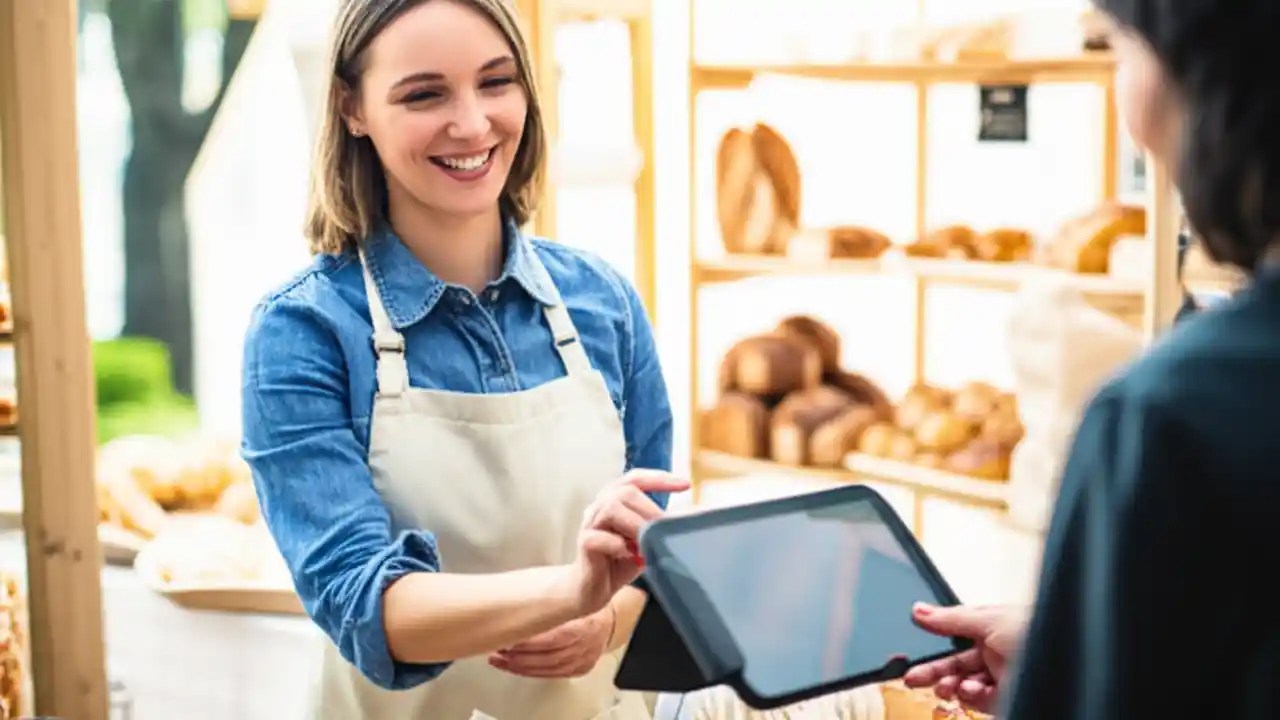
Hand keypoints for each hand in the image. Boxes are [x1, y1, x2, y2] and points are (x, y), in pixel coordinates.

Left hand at [488, 605, 612, 677]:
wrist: (610, 617)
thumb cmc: (587, 600)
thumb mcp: (573, 589)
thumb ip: (552, 594)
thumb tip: (516, 593)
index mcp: (586, 622)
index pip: (555, 636)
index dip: (531, 640)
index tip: (510, 634)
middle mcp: (586, 643)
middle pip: (549, 655)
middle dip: (519, 654)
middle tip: (498, 648)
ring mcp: (583, 658)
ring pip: (547, 667)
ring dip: (519, 665)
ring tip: (499, 659)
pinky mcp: (578, 669)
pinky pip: (551, 674)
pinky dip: (530, 672)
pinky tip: (513, 667)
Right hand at [563, 469, 689, 615]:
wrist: (593, 589)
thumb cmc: (622, 561)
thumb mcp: (645, 540)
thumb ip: (659, 527)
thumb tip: (690, 518)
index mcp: (615, 499)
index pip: (636, 479)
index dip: (659, 479)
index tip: (686, 485)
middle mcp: (600, 506)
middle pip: (626, 492)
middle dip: (651, 510)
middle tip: (666, 530)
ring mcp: (589, 524)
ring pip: (611, 509)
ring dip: (636, 525)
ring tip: (647, 543)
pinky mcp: (584, 544)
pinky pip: (597, 537)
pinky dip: (617, 545)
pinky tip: (630, 556)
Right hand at [901, 603, 1028, 713]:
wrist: (1070, 661)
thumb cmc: (1040, 630)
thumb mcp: (989, 619)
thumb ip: (951, 618)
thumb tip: (919, 610)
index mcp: (993, 625)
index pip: (955, 634)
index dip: (933, 641)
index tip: (912, 651)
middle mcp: (997, 651)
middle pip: (956, 663)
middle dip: (934, 670)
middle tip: (911, 677)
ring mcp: (1002, 677)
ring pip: (965, 684)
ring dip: (951, 685)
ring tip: (945, 686)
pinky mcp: (1007, 699)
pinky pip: (979, 700)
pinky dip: (970, 696)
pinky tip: (970, 690)